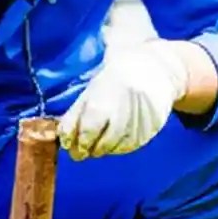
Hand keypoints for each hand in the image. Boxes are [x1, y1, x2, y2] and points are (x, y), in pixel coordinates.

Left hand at [58, 39, 190, 159]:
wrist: (147, 69)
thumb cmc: (111, 83)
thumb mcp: (87, 96)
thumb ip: (73, 119)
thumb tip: (65, 142)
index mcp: (100, 105)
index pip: (87, 134)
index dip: (79, 145)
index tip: (73, 148)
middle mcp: (121, 114)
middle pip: (102, 145)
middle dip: (90, 149)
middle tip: (85, 149)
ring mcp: (139, 122)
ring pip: (116, 148)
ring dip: (105, 149)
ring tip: (101, 140)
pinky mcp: (151, 128)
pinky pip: (132, 146)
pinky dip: (120, 146)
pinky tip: (116, 139)